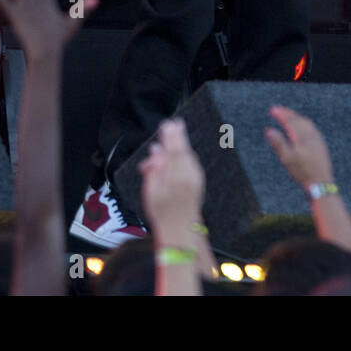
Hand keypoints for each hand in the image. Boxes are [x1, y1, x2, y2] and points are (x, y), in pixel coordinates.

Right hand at [139, 118, 204, 233]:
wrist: (180, 228)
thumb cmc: (162, 212)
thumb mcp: (151, 192)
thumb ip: (153, 170)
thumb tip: (156, 150)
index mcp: (176, 178)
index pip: (175, 152)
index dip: (171, 137)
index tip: (167, 125)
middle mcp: (189, 176)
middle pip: (184, 150)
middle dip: (178, 136)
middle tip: (174, 122)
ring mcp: (196, 177)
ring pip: (188, 155)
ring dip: (181, 144)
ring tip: (174, 132)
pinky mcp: (199, 179)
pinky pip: (191, 161)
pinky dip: (184, 154)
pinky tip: (178, 150)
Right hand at [265, 105, 333, 187]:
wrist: (321, 183)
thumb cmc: (302, 172)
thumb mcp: (287, 159)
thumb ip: (278, 143)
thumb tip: (268, 130)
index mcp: (302, 136)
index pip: (291, 120)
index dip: (281, 114)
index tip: (273, 110)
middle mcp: (311, 134)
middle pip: (299, 119)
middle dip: (288, 113)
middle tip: (278, 110)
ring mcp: (318, 139)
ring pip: (306, 123)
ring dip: (296, 117)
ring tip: (288, 116)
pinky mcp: (321, 145)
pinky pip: (311, 128)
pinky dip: (303, 123)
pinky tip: (302, 128)